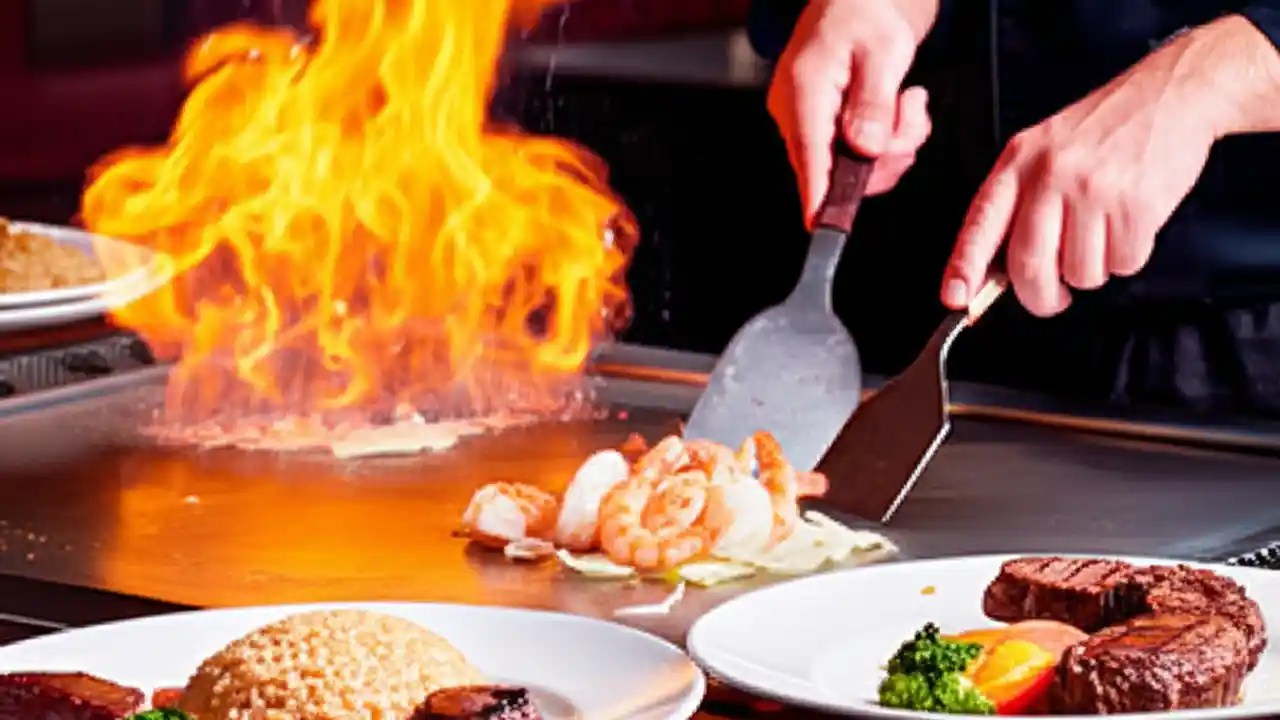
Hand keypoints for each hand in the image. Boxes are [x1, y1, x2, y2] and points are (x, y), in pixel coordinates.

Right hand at [767, 0, 936, 223]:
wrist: (854, 5)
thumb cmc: (864, 16)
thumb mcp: (883, 52)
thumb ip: (875, 102)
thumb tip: (866, 150)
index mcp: (803, 88)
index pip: (808, 151)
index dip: (817, 193)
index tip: (822, 227)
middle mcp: (794, 112)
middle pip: (835, 168)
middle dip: (887, 154)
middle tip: (911, 114)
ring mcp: (805, 125)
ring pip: (852, 169)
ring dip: (894, 148)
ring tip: (907, 105)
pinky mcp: (820, 133)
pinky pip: (855, 160)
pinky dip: (886, 146)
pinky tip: (896, 113)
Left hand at [941, 33, 1223, 316]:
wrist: (1171, 93)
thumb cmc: (1104, 129)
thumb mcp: (1043, 150)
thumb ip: (1016, 204)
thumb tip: (995, 273)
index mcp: (1017, 162)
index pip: (981, 225)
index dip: (964, 268)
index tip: (956, 299)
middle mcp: (1050, 175)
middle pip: (1029, 265)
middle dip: (1040, 297)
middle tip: (1052, 297)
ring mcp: (1094, 189)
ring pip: (1080, 274)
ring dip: (1091, 272)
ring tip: (1101, 236)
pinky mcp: (1136, 204)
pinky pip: (1123, 264)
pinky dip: (1127, 258)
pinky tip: (1130, 225)